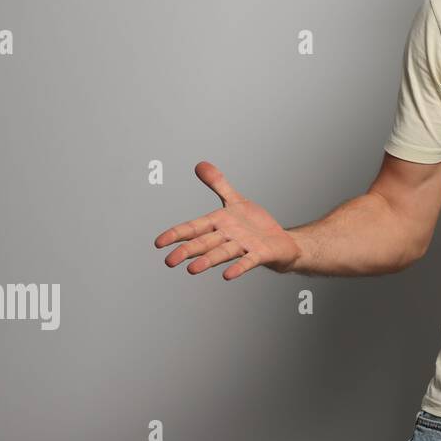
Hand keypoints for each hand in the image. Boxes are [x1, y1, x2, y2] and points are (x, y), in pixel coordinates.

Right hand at [153, 161, 300, 279]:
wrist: (282, 242)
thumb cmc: (254, 224)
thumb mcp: (235, 200)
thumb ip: (218, 184)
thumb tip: (200, 165)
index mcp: (218, 224)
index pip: (193, 228)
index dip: (177, 234)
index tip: (158, 243)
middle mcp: (227, 237)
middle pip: (204, 243)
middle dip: (187, 250)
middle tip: (169, 261)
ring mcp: (243, 246)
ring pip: (222, 252)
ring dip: (208, 260)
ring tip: (192, 270)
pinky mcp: (260, 254)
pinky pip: (248, 261)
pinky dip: (238, 267)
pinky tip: (227, 275)